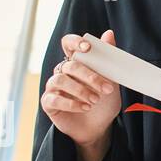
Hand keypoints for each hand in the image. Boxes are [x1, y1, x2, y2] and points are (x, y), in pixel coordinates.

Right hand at [41, 30, 120, 147]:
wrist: (99, 126)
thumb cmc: (104, 100)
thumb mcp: (111, 80)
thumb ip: (108, 59)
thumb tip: (109, 33)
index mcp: (77, 62)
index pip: (68, 43)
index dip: (74, 42)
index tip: (87, 48)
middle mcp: (62, 71)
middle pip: (70, 65)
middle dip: (90, 76)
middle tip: (106, 89)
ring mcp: (53, 87)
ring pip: (60, 80)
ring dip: (80, 90)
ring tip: (95, 100)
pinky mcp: (48, 103)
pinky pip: (54, 99)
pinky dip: (71, 103)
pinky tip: (85, 107)